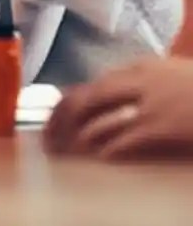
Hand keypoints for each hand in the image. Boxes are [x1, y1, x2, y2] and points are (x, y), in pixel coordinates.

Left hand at [44, 57, 192, 160]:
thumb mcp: (175, 73)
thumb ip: (147, 80)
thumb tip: (117, 89)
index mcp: (142, 67)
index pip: (93, 83)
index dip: (69, 102)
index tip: (56, 116)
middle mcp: (139, 81)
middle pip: (83, 98)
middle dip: (59, 119)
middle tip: (48, 137)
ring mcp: (149, 103)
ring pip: (95, 119)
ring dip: (75, 138)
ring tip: (63, 151)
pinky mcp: (160, 126)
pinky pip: (121, 140)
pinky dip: (105, 150)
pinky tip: (98, 158)